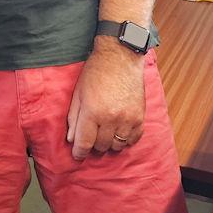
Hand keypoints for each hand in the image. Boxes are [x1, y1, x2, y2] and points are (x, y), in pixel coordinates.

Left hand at [67, 42, 146, 159]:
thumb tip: (72, 140)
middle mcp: (111, 118)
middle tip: (91, 136)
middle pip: (101, 146)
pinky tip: (119, 131)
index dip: (79, 153)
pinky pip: (133, 139)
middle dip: (93, 144)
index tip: (77, 155)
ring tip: (105, 133)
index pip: (84, 143)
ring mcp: (128, 119)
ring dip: (109, 143)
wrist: (120, 58)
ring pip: (117, 146)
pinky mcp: (140, 117)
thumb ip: (74, 118)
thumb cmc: (95, 73)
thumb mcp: (78, 94)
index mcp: (92, 112)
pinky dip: (125, 140)